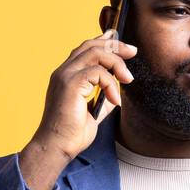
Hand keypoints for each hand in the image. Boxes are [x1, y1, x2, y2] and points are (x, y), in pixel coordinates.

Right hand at [19, 29, 136, 189]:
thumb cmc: (71, 135)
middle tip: (133, 51)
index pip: (85, 50)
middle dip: (115, 45)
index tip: (124, 47)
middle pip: (91, 45)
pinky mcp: (70, 84)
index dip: (105, 42)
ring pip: (96, 53)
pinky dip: (111, 84)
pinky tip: (115, 100)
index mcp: (66, 76)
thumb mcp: (93, 113)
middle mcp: (63, 72)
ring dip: (117, 63)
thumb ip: (102, 99)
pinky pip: (98, 72)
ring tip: (128, 79)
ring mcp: (65, 76)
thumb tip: (116, 94)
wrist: (57, 148)